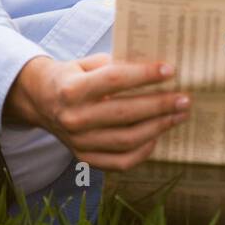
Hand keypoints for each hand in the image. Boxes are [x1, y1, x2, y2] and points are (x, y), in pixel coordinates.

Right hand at [4, 53, 189, 170]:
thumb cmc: (73, 77)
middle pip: (124, 113)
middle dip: (160, 106)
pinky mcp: (84, 157)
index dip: (144, 75)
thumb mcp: (89, 63)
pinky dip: (143, 151)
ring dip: (158, 127)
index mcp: (72, 89)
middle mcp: (73, 118)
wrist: (40, 101)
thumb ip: (118, 65)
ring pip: (126, 140)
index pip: (114, 81)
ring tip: (178, 115)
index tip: (170, 70)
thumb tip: (157, 69)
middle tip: (184, 99)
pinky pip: (120, 162)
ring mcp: (78, 141)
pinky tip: (157, 136)